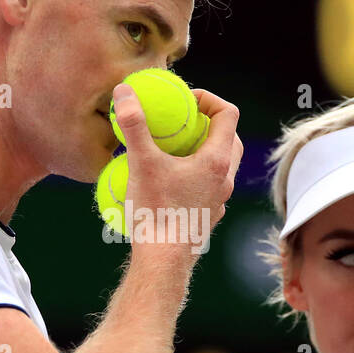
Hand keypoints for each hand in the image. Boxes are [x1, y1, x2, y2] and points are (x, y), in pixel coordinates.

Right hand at [111, 83, 242, 240]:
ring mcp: (219, 199)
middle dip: (207, 122)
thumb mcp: (141, 162)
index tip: (183, 100)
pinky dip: (195, 173)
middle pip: (229, 137)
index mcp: (218, 161)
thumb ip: (134, 124)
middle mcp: (226, 179)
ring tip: (173, 148)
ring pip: (221, 164)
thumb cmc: (156, 212)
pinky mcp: (208, 215)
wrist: (163, 261)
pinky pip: (209, 185)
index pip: (227, 113)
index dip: (208, 98)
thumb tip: (124, 90)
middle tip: (180, 120)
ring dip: (202, 149)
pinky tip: (169, 179)